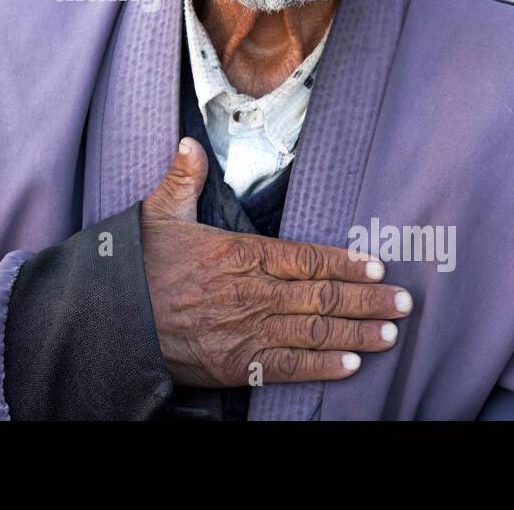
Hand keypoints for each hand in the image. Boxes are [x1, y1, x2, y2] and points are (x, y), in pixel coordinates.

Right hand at [140, 138, 412, 387]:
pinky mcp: (237, 366)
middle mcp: (251, 293)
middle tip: (403, 302)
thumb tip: (189, 145)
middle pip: (321, 296)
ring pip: (314, 331)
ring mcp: (246, 331)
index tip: (376, 264)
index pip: (305, 257)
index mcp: (238, 254)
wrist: (110, 321)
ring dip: (356, 332)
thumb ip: (181, 180)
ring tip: (389, 333)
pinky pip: (289, 367)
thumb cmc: (135, 268)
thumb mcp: (157, 215)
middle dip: (367, 298)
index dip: (344, 262)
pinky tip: (351, 365)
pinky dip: (323, 367)